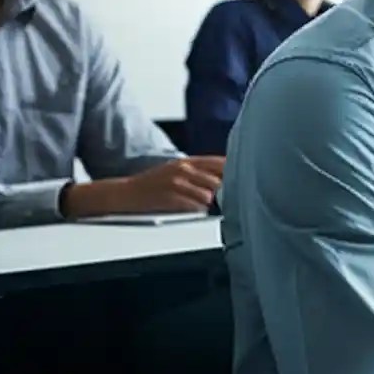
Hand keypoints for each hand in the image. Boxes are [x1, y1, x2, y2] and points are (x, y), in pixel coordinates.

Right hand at [62, 157, 224, 217]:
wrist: (126, 193)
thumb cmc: (154, 184)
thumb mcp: (177, 170)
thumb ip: (200, 172)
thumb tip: (226, 176)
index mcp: (188, 161)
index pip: (220, 163)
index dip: (236, 171)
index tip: (247, 179)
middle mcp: (184, 168)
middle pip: (219, 178)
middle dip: (228, 190)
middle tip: (235, 199)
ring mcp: (176, 182)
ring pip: (209, 193)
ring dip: (214, 203)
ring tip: (214, 208)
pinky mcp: (170, 197)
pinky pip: (194, 205)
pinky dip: (201, 210)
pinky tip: (200, 212)